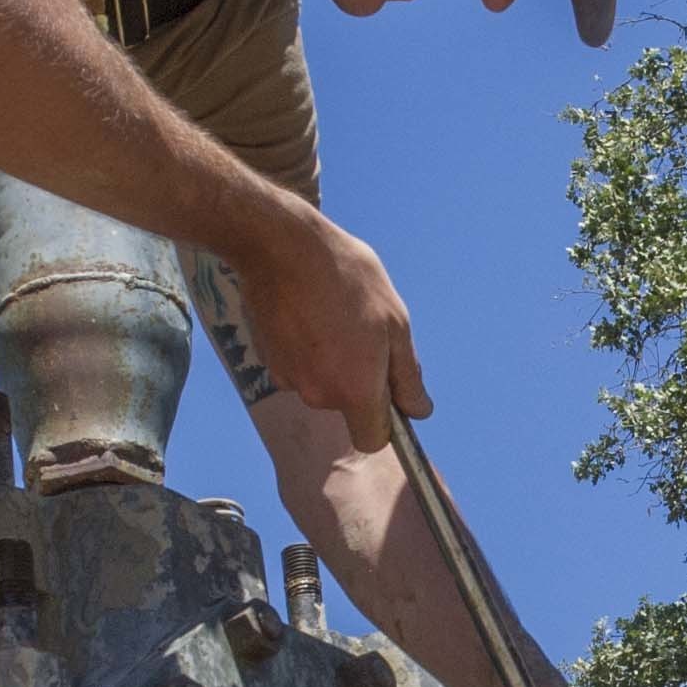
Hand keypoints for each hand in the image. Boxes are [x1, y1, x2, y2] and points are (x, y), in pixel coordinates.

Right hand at [229, 207, 427, 451]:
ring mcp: (289, 379)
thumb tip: (418, 411)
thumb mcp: (395, 322)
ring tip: (334, 314)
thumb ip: (407, 375)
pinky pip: (299, 367)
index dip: (385, 422)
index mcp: (355, 389)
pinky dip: (306, 349)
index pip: (372, 440)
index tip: (388, 390)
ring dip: (332, 360)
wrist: (282, 246)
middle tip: (363, 330)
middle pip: (347, 406)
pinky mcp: (268, 361)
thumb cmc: (347, 278)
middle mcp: (319, 394)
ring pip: (322, 384)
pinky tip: (309, 314)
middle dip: (359, 378)